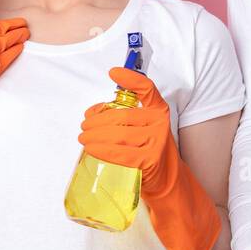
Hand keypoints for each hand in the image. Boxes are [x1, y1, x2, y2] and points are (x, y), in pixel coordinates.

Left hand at [77, 65, 179, 197]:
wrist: (166, 176)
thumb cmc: (148, 147)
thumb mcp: (142, 126)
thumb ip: (122, 115)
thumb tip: (93, 112)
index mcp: (158, 109)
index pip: (146, 88)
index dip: (130, 79)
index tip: (113, 72)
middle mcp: (160, 123)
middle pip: (122, 116)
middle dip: (97, 121)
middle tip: (84, 126)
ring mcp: (156, 142)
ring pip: (118, 135)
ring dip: (95, 136)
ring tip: (84, 138)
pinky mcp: (149, 160)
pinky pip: (120, 153)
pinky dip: (102, 150)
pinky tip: (92, 149)